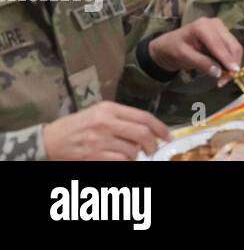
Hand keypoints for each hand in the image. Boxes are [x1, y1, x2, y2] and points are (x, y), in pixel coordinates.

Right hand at [42, 101, 170, 160]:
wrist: (49, 141)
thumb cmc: (77, 126)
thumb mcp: (99, 113)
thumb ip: (122, 117)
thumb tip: (148, 127)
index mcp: (109, 109)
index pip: (144, 117)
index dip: (160, 127)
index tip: (168, 135)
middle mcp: (105, 122)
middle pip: (142, 133)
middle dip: (153, 144)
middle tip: (153, 149)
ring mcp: (98, 140)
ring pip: (132, 150)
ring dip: (136, 155)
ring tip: (131, 154)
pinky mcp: (92, 156)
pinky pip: (120, 161)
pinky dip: (126, 162)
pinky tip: (122, 160)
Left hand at [147, 18, 243, 82]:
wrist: (168, 45)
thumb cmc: (173, 49)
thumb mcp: (183, 57)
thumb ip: (201, 63)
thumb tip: (219, 72)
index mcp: (203, 26)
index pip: (219, 45)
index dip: (227, 60)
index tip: (232, 74)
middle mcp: (215, 24)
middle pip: (232, 45)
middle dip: (232, 64)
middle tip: (226, 80)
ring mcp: (221, 28)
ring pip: (235, 47)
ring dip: (232, 64)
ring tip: (224, 78)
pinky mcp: (223, 34)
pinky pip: (231, 48)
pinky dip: (230, 61)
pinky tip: (223, 70)